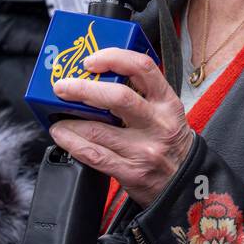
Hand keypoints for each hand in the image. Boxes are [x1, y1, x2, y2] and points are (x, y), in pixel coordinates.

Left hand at [50, 48, 194, 207]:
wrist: (186, 185)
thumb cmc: (171, 144)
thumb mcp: (166, 113)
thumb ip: (141, 95)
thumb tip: (98, 77)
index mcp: (168, 103)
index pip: (143, 68)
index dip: (113, 58)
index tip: (90, 61)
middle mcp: (158, 124)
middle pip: (118, 97)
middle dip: (83, 89)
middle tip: (62, 87)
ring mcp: (144, 150)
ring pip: (98, 129)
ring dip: (70, 121)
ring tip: (58, 117)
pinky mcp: (131, 172)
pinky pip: (94, 155)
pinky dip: (72, 143)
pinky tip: (63, 136)